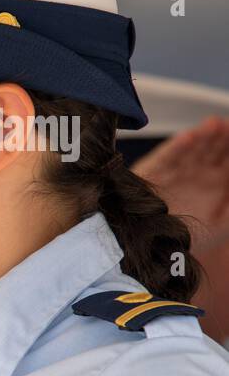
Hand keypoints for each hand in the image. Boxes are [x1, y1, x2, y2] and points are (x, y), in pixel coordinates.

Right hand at [134, 117, 228, 251]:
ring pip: (193, 148)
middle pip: (213, 147)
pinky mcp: (155, 173)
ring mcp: (177, 171)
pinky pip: (167, 157)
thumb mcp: (225, 221)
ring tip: (214, 125)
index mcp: (219, 181)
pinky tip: (189, 137)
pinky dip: (177, 147)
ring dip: (203, 135)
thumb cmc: (191, 238)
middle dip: (223, 136)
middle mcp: (198, 172)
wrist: (157, 251)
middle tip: (228, 126)